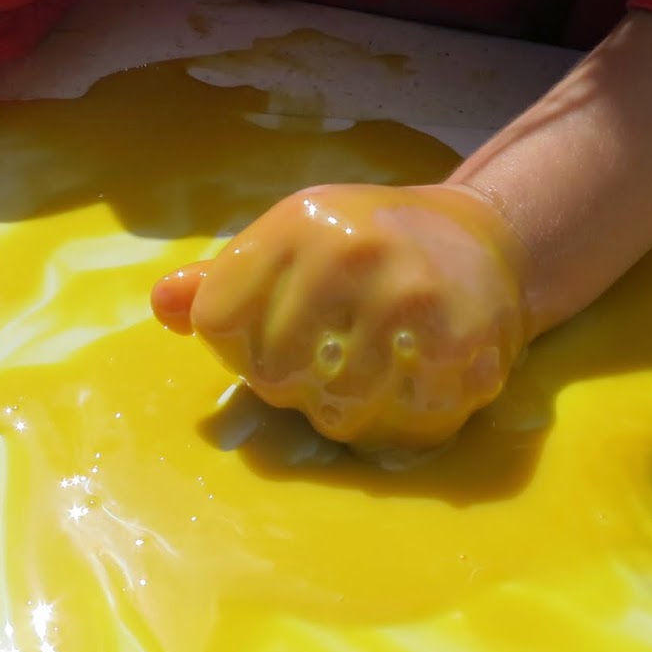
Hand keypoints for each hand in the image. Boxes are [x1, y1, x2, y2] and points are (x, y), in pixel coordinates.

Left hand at [152, 183, 532, 450]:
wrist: (489, 242)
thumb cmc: (371, 248)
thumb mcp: (294, 241)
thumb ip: (222, 279)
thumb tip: (162, 306)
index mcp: (302, 224)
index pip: (219, 323)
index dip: (236, 345)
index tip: (273, 331)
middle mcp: (354, 255)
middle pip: (272, 374)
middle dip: (294, 380)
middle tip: (332, 354)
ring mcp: (411, 302)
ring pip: (333, 411)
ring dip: (347, 408)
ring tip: (373, 370)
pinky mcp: (461, 349)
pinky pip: (398, 427)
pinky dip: (400, 421)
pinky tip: (413, 384)